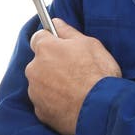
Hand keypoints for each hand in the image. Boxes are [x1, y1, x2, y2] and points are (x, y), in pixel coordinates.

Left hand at [26, 18, 121, 134]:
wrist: (100, 109)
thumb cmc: (98, 74)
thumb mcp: (90, 44)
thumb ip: (68, 32)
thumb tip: (56, 22)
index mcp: (45, 49)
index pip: (38, 37)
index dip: (51, 41)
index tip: (62, 46)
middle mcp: (34, 69)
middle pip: (39, 62)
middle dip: (52, 64)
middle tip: (75, 70)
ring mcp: (35, 92)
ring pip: (41, 83)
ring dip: (53, 84)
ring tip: (76, 90)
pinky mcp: (40, 112)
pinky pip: (46, 102)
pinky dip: (55, 102)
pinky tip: (73, 102)